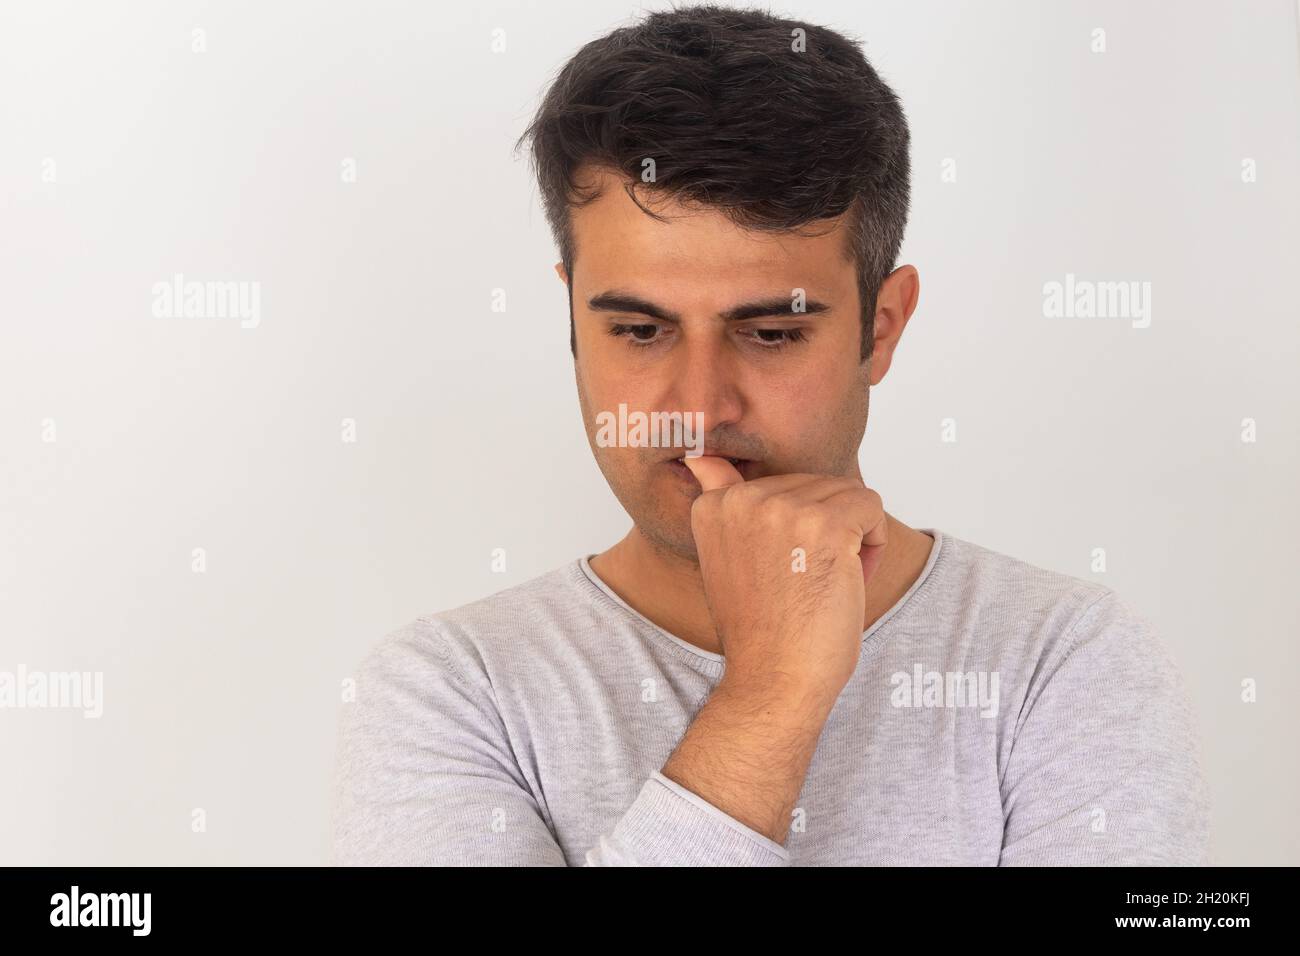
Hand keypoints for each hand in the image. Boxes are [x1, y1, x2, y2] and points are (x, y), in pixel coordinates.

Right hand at [683, 456, 887, 703]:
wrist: (773, 681)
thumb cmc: (759, 627)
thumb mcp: (725, 555)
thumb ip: (718, 499)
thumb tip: (696, 453)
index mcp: (715, 505)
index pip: (784, 485)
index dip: (795, 529)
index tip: (778, 572)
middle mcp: (744, 500)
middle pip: (819, 485)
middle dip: (828, 531)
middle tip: (804, 584)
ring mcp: (784, 511)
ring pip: (848, 494)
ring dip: (851, 538)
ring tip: (822, 583)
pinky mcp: (826, 526)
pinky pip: (872, 506)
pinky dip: (873, 544)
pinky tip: (846, 581)